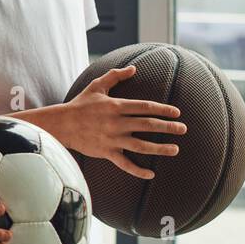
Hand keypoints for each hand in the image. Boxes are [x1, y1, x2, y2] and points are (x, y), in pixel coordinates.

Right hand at [60, 65, 187, 178]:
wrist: (61, 124)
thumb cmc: (80, 104)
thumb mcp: (96, 86)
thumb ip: (115, 76)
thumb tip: (134, 68)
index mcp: (116, 106)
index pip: (146, 107)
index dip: (164, 110)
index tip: (177, 113)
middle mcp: (117, 123)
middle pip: (148, 125)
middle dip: (168, 127)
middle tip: (183, 129)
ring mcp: (112, 139)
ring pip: (141, 146)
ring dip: (160, 149)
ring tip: (175, 149)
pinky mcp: (106, 152)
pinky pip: (125, 164)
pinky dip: (138, 171)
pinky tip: (151, 174)